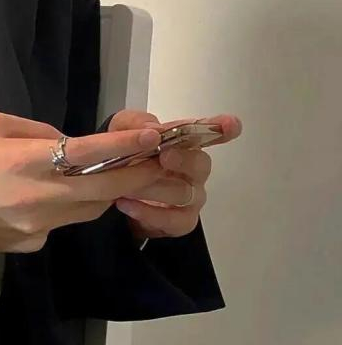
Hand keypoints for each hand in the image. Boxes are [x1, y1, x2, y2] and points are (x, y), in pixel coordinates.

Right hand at [0, 112, 165, 252]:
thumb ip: (37, 130)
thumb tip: (68, 142)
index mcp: (28, 161)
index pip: (87, 152)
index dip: (123, 145)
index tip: (152, 137)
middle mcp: (41, 195)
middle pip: (103, 188)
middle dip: (136, 176)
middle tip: (158, 162)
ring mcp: (40, 224)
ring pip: (91, 209)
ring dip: (108, 193)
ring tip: (118, 175)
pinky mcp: (35, 242)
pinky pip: (67, 222)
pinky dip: (76, 207)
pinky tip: (65, 197)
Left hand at [108, 111, 242, 238]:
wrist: (112, 193)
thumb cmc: (126, 159)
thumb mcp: (120, 132)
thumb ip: (134, 124)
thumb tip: (152, 129)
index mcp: (183, 144)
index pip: (207, 133)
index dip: (221, 129)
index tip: (231, 125)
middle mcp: (193, 170)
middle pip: (201, 164)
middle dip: (184, 160)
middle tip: (163, 157)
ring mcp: (191, 197)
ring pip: (185, 193)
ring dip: (154, 188)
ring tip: (127, 185)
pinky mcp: (181, 220)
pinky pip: (172, 219)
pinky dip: (147, 213)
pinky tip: (125, 204)